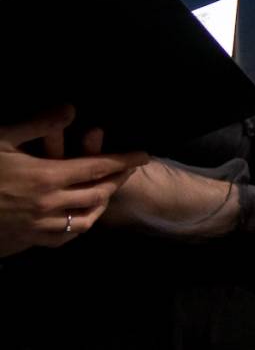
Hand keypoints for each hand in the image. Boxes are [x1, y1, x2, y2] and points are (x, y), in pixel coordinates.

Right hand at [0, 107, 147, 257]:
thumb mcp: (0, 140)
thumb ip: (38, 125)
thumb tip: (71, 109)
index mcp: (47, 176)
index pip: (98, 167)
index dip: (124, 161)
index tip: (144, 155)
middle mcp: (50, 204)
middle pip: (98, 194)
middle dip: (117, 181)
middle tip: (128, 170)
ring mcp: (40, 225)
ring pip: (86, 219)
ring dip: (101, 205)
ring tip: (107, 192)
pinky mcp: (28, 240)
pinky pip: (64, 237)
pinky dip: (78, 226)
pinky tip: (80, 218)